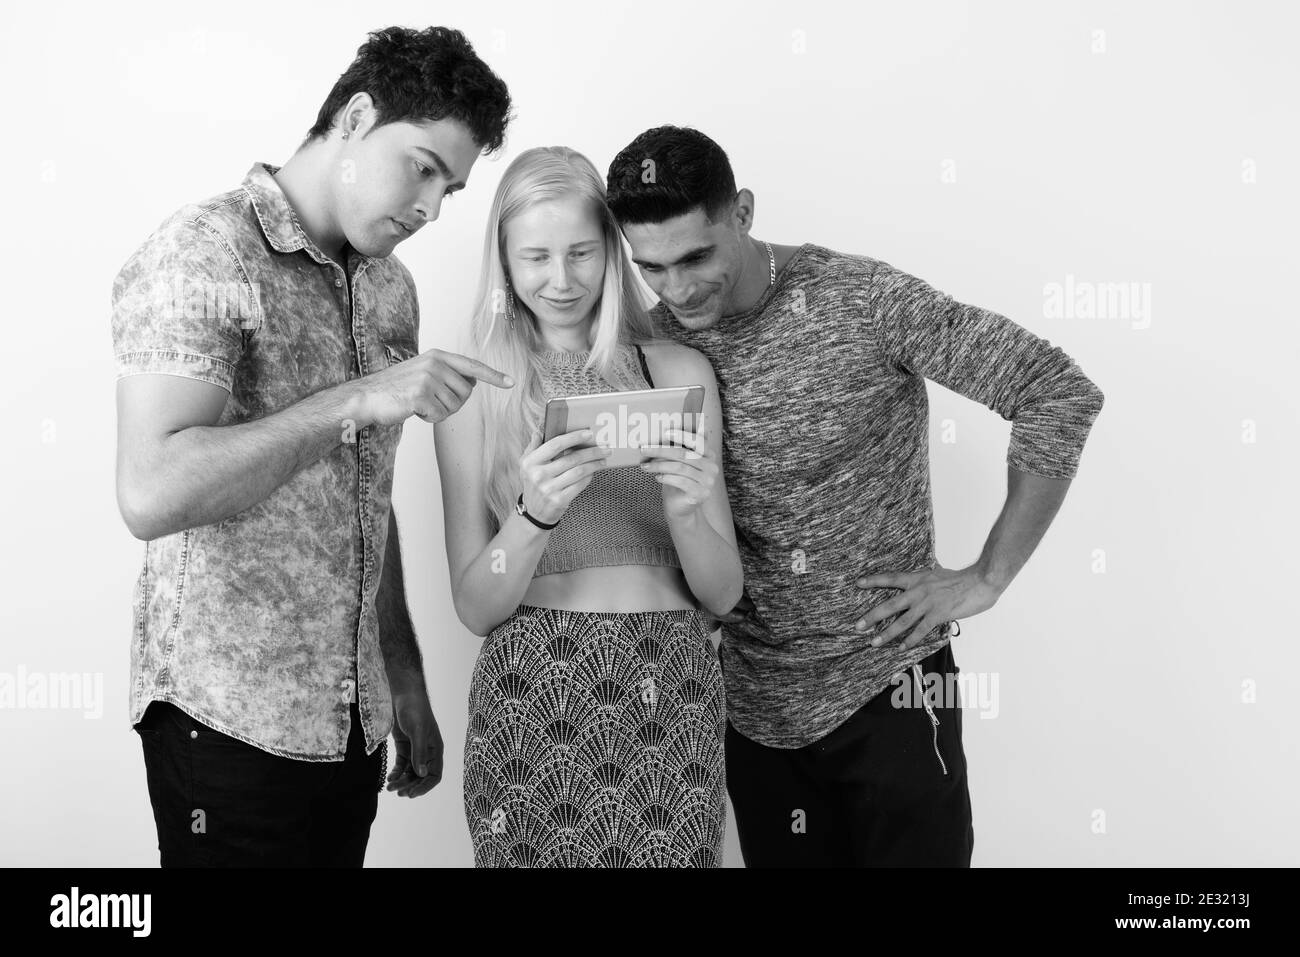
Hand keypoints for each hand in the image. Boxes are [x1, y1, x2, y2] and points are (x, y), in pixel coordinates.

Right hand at [352, 348, 513, 427]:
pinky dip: (428, 418)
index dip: (493, 376)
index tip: (511, 382)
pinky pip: (439, 415)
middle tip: (429, 400)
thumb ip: (447, 375)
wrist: (366, 397)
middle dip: (452, 403)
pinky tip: (413, 410)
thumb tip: (471, 382)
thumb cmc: (396, 389)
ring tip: (418, 403)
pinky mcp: (420, 394)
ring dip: (438, 412)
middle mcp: (435, 364)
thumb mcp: (423, 374)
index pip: (472, 366)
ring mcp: (428, 378)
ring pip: (454, 406)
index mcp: (437, 356)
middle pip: (466, 393)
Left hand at [386, 688, 442, 797]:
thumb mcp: (417, 731)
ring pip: (410, 773)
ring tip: (389, 787)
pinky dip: (396, 773)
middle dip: (410, 786)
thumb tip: (421, 774)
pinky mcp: (404, 746)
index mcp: (435, 749)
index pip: (434, 775)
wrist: (402, 694)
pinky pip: (401, 765)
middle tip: (397, 792)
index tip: (412, 794)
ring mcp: (414, 750)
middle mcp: (427, 752)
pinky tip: (389, 778)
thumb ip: (419, 753)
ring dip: (401, 781)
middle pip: (421, 777)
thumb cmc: (415, 709)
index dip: (425, 786)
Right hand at [518, 426, 612, 525]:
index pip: (555, 445)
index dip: (574, 437)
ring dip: (595, 464)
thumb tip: (541, 428)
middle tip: (605, 447)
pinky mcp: (559, 500)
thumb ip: (534, 445)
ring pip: (579, 471)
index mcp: (530, 462)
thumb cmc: (534, 483)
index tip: (588, 434)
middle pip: (571, 458)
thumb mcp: (527, 464)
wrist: (534, 512)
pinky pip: (580, 484)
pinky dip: (589, 476)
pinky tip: (594, 472)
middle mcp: (538, 475)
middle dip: (592, 451)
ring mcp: (549, 489)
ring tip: (603, 459)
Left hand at [637, 415, 717, 520]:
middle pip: (684, 454)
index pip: (698, 441)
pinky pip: (680, 481)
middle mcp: (711, 467)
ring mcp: (707, 481)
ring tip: (645, 466)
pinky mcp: (700, 494)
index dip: (683, 435)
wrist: (680, 508)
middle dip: (661, 451)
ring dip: (659, 465)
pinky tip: (657, 477)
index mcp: (709, 455)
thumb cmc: (677, 482)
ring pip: (680, 468)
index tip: (666, 432)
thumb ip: (677, 450)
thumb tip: (660, 435)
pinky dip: (666, 478)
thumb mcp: (678, 464)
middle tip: (644, 450)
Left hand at [854, 564, 1002, 650]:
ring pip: (902, 622)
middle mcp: (919, 591)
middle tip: (857, 626)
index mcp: (918, 578)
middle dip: (872, 616)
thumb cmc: (961, 579)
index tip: (858, 583)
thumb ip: (924, 580)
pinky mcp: (939, 615)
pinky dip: (910, 641)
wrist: (981, 581)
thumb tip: (918, 582)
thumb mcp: (937, 574)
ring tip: (874, 642)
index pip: (891, 578)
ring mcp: (928, 604)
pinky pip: (920, 631)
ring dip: (887, 634)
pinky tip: (901, 648)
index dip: (874, 580)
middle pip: (890, 605)